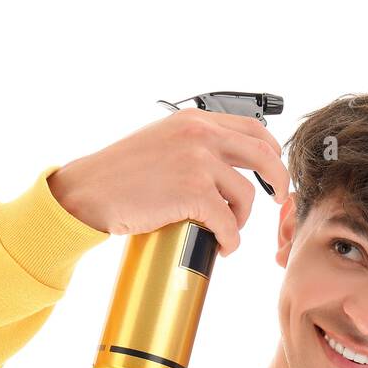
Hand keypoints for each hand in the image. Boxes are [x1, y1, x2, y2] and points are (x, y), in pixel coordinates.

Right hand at [46, 109, 290, 255]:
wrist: (89, 191)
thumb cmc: (118, 175)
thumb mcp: (159, 141)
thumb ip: (191, 145)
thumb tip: (224, 165)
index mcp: (194, 120)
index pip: (252, 129)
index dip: (271, 152)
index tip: (274, 171)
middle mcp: (200, 135)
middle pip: (263, 157)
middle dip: (278, 181)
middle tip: (279, 199)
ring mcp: (198, 162)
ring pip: (245, 196)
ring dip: (241, 219)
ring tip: (227, 231)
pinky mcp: (194, 192)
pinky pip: (228, 222)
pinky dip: (230, 240)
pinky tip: (224, 247)